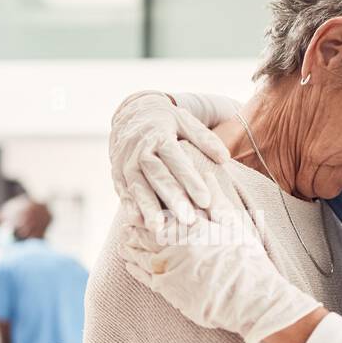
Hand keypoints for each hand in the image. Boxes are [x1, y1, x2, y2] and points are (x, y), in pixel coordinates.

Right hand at [110, 92, 231, 231]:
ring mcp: (126, 163)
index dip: (190, 180)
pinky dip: (129, 207)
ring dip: (148, 208)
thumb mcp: (185, 120)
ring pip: (138, 186)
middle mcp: (141, 150)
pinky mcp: (116, 174)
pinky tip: (139, 223)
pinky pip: (122, 191)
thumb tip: (225, 157)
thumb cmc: (165, 121)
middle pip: (157, 176)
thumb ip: (205, 138)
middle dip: (172, 198)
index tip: (206, 201)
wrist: (130, 113)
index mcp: (160, 136)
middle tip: (188, 220)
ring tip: (160, 229)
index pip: (176, 159)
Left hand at [117, 179, 320, 342]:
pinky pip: (143, 275)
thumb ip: (217, 199)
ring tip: (122, 241)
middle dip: (135, 225)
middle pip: (146, 230)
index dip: (149, 203)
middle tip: (126, 221)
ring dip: (130, 246)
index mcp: (190, 224)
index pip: (162, 209)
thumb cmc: (247, 259)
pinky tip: (128, 264)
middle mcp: (174, 243)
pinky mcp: (167, 288)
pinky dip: (134, 268)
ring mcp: (168, 266)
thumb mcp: (235, 223)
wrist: (249, 296)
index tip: (139, 198)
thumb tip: (206, 174)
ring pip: (141, 252)